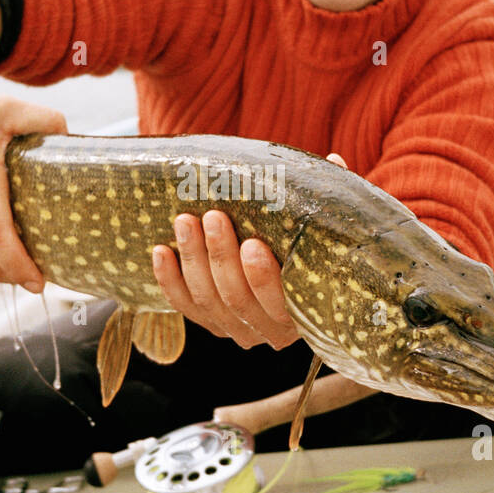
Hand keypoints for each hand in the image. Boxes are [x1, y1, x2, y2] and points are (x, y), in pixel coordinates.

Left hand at [150, 152, 348, 350]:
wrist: (296, 270)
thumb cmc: (314, 243)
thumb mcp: (327, 224)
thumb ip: (330, 199)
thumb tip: (333, 161)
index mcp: (306, 312)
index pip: (281, 305)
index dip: (263, 279)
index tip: (252, 243)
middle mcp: (272, 331)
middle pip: (237, 301)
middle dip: (221, 258)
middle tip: (213, 217)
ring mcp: (238, 329)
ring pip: (208, 301)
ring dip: (194, 260)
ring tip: (184, 222)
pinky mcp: (212, 323)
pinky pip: (186, 306)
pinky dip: (170, 280)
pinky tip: (160, 251)